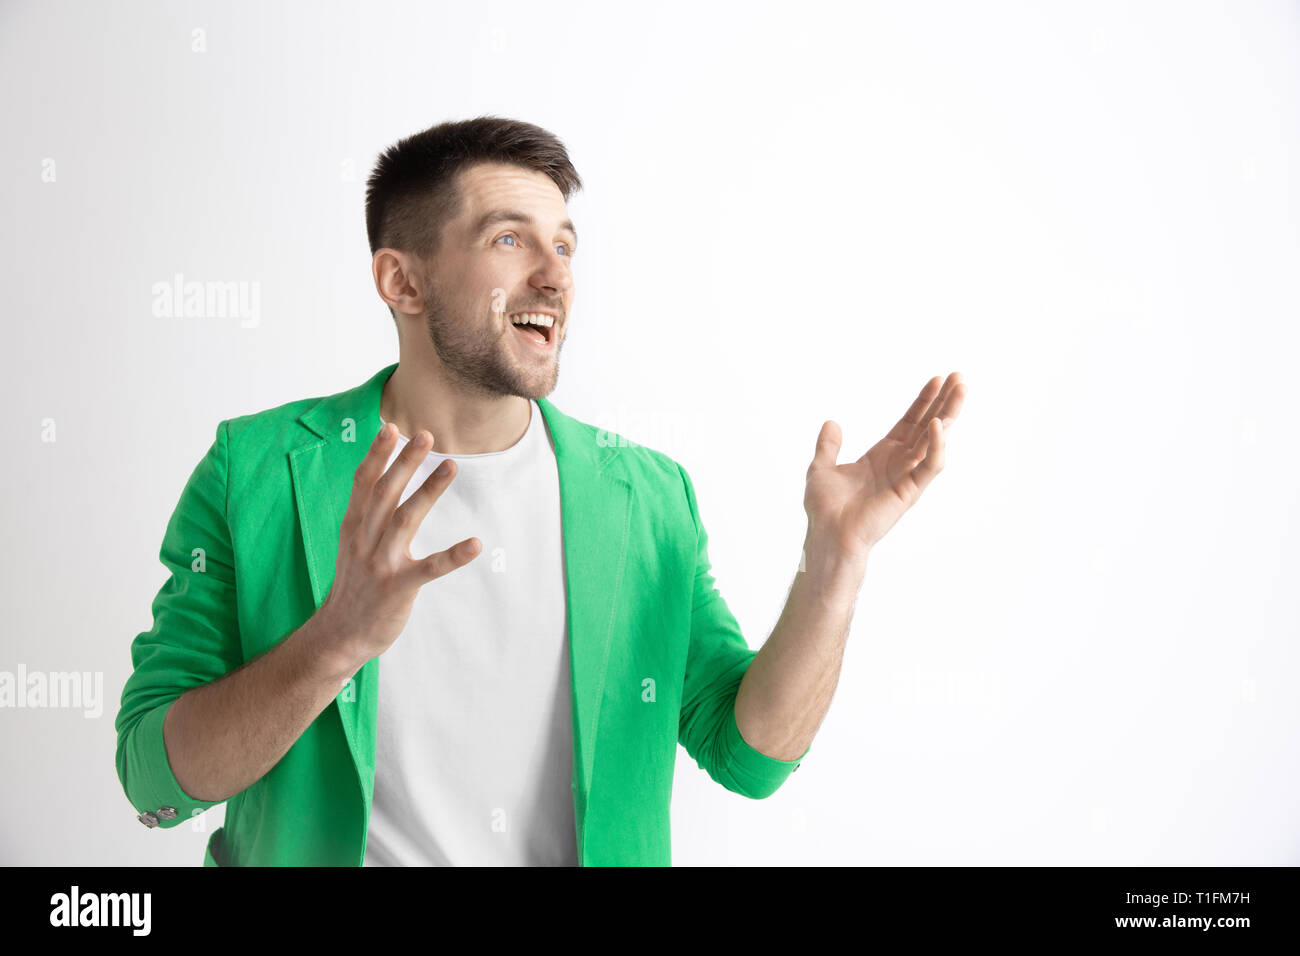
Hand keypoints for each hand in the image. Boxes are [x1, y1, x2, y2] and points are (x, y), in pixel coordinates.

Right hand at [312, 422, 480, 670]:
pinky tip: (475, 544)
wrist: (339, 634)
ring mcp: (381, 563)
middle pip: (385, 493)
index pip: (364, 483)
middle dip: (404, 462)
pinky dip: (453, 555)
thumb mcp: (352, 543)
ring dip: (429, 491)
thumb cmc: (354, 584)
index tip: (392, 427)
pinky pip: (430, 568)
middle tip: (426, 435)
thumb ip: (366, 512)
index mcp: (354, 527)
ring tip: (451, 466)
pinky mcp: (399, 588)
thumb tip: (381, 477)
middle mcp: (365, 540)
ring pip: (405, 519)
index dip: (377, 454)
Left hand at [805, 372, 965, 564]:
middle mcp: (899, 463)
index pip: (910, 421)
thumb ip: (829, 446)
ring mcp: (907, 475)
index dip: (923, 401)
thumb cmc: (826, 509)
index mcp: (883, 455)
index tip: (936, 379)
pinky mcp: (910, 490)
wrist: (828, 534)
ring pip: (936, 440)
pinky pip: (930, 465)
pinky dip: (936, 445)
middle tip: (959, 377)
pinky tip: (938, 424)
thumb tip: (831, 422)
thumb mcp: (822, 468)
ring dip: (949, 415)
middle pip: (928, 425)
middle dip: (945, 401)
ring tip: (961, 391)